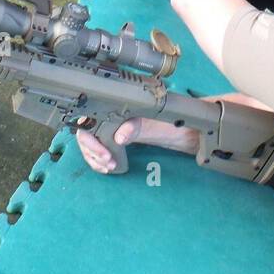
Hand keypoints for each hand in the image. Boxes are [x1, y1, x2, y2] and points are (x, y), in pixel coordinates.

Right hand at [76, 117, 198, 173]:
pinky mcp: (118, 137)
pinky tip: (107, 166)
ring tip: (108, 167)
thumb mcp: (157, 125)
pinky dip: (99, 160)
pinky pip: (99, 148)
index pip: (88, 119)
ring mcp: (113, 126)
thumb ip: (138, 128)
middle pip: (85, 132)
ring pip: (90, 142)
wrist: (187, 130)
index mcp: (118, 105)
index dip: (90, 140)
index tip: (104, 154)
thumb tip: (120, 136)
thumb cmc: (175, 124)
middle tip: (107, 164)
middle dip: (92, 151)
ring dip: (94, 158)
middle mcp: (112, 113)